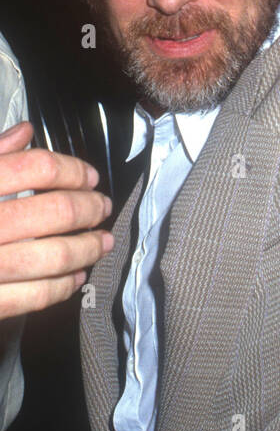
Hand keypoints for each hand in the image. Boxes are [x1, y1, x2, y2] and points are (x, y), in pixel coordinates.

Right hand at [0, 121, 113, 320]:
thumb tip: (25, 133)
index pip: (34, 167)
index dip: (71, 169)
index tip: (89, 176)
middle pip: (54, 210)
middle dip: (89, 208)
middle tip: (102, 208)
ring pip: (52, 256)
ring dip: (86, 249)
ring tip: (101, 243)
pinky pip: (31, 297)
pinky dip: (61, 288)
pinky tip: (75, 278)